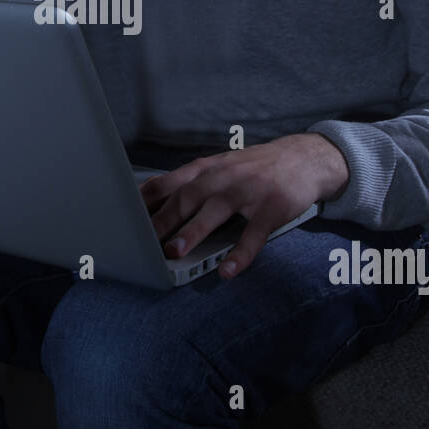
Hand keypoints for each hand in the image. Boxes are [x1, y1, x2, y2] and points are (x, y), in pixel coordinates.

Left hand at [139, 133, 349, 277]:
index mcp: (207, 169)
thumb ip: (189, 182)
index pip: (168, 182)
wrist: (304, 158)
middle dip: (164, 218)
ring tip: (175, 252)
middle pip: (187, 196)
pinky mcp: (273, 208)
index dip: (145, 200)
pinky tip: (229, 270)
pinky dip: (241, 253)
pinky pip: (254, 234)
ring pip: (216, 211)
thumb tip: (149, 198)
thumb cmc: (254, 168)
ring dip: (194, 231)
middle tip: (143, 240)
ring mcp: (249, 191)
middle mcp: (224, 177)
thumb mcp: (220, 167)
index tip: (123, 218)